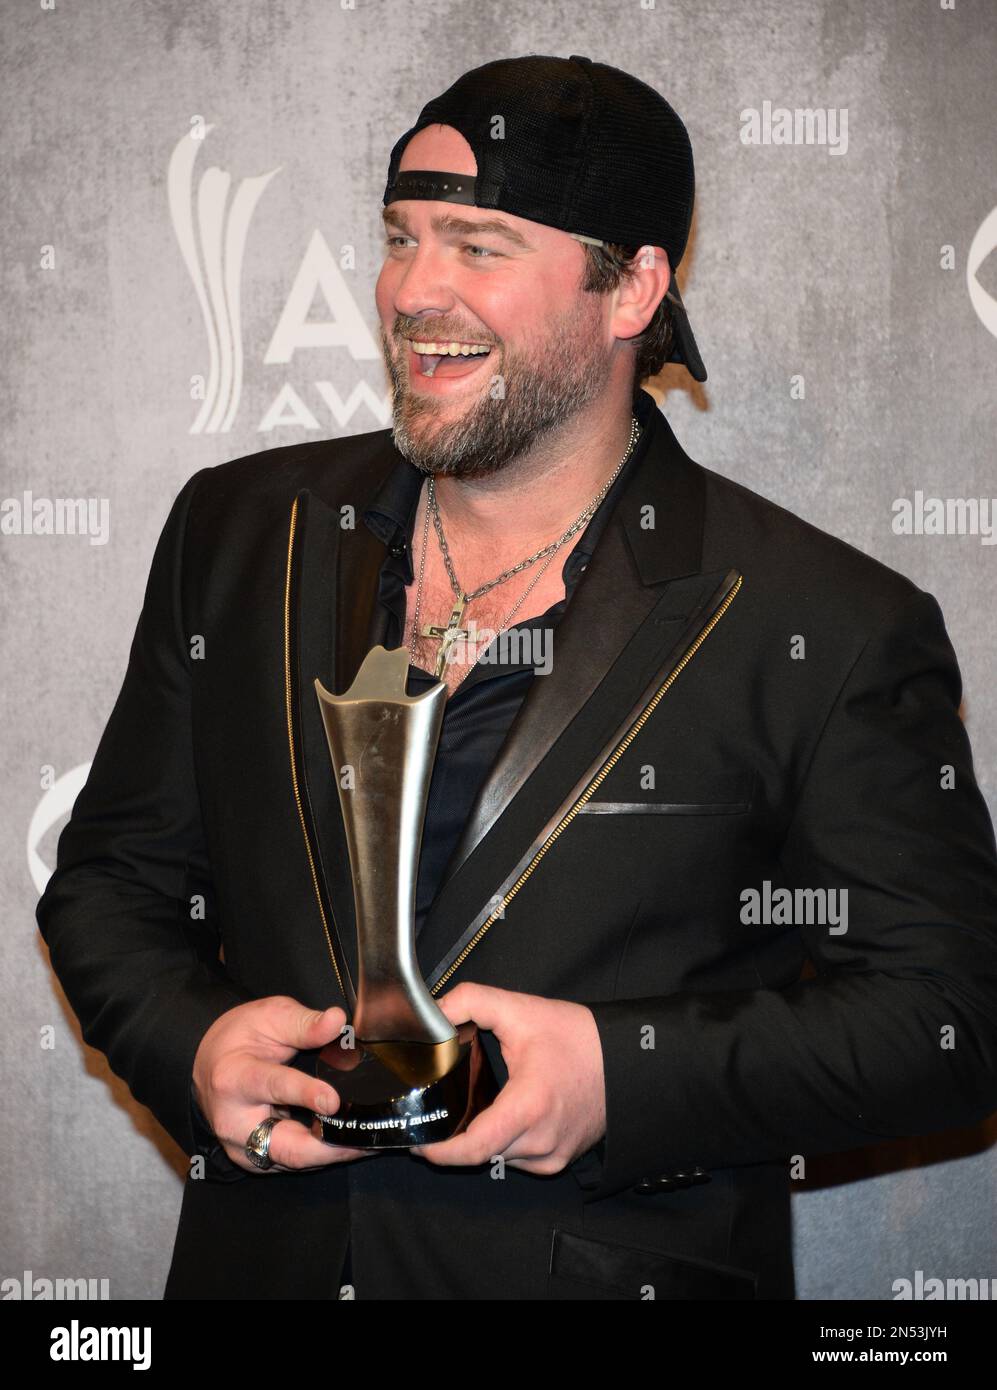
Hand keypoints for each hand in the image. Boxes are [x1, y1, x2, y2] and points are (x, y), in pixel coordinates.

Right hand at [192, 995, 380, 1173]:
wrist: (211, 1066)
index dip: (305, 1094)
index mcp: (235, 1078)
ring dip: (334, 1153)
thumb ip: (304, 1023)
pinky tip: (348, 1143)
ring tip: (368, 1140)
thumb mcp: (269, 1017)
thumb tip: (337, 1020)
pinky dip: (322, 1154)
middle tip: (368, 1138)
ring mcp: (244, 1147)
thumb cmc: (240, 1039)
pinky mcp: (256, 1160)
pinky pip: (294, 1162)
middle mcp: (236, 1122)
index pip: (274, 1087)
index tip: (333, 1099)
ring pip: (295, 1161)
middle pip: (288, 1147)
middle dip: (331, 1147)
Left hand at [409, 983, 605, 1175]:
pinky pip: (518, 1159)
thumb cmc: (579, 1038)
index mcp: (528, 1107)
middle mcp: (540, 1141)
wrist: (628, 1060)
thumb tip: (433, 1012)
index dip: (440, 1152)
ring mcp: (551, 1156)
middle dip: (457, 1136)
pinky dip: (506, 1141)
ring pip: (498, 1156)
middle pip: (481, 1151)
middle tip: (441, 1110)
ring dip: (483, 1137)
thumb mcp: (520, 1009)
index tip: (419, 1141)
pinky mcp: (559, 1161)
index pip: (473, 1148)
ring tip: (476, 1106)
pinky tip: (506, 1114)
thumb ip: (470, 1001)